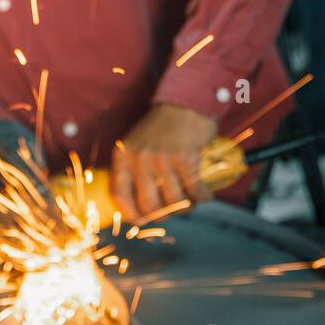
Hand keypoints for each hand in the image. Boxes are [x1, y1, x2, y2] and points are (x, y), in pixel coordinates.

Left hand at [111, 103, 216, 222]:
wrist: (184, 102)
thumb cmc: (162, 126)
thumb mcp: (137, 143)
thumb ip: (134, 167)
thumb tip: (141, 201)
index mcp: (123, 156)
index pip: (119, 194)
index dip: (129, 213)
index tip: (140, 221)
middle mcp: (139, 160)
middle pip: (148, 204)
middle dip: (163, 215)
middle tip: (172, 213)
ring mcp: (162, 160)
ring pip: (173, 201)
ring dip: (186, 207)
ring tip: (191, 202)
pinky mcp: (184, 159)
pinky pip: (194, 191)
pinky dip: (202, 198)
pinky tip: (205, 196)